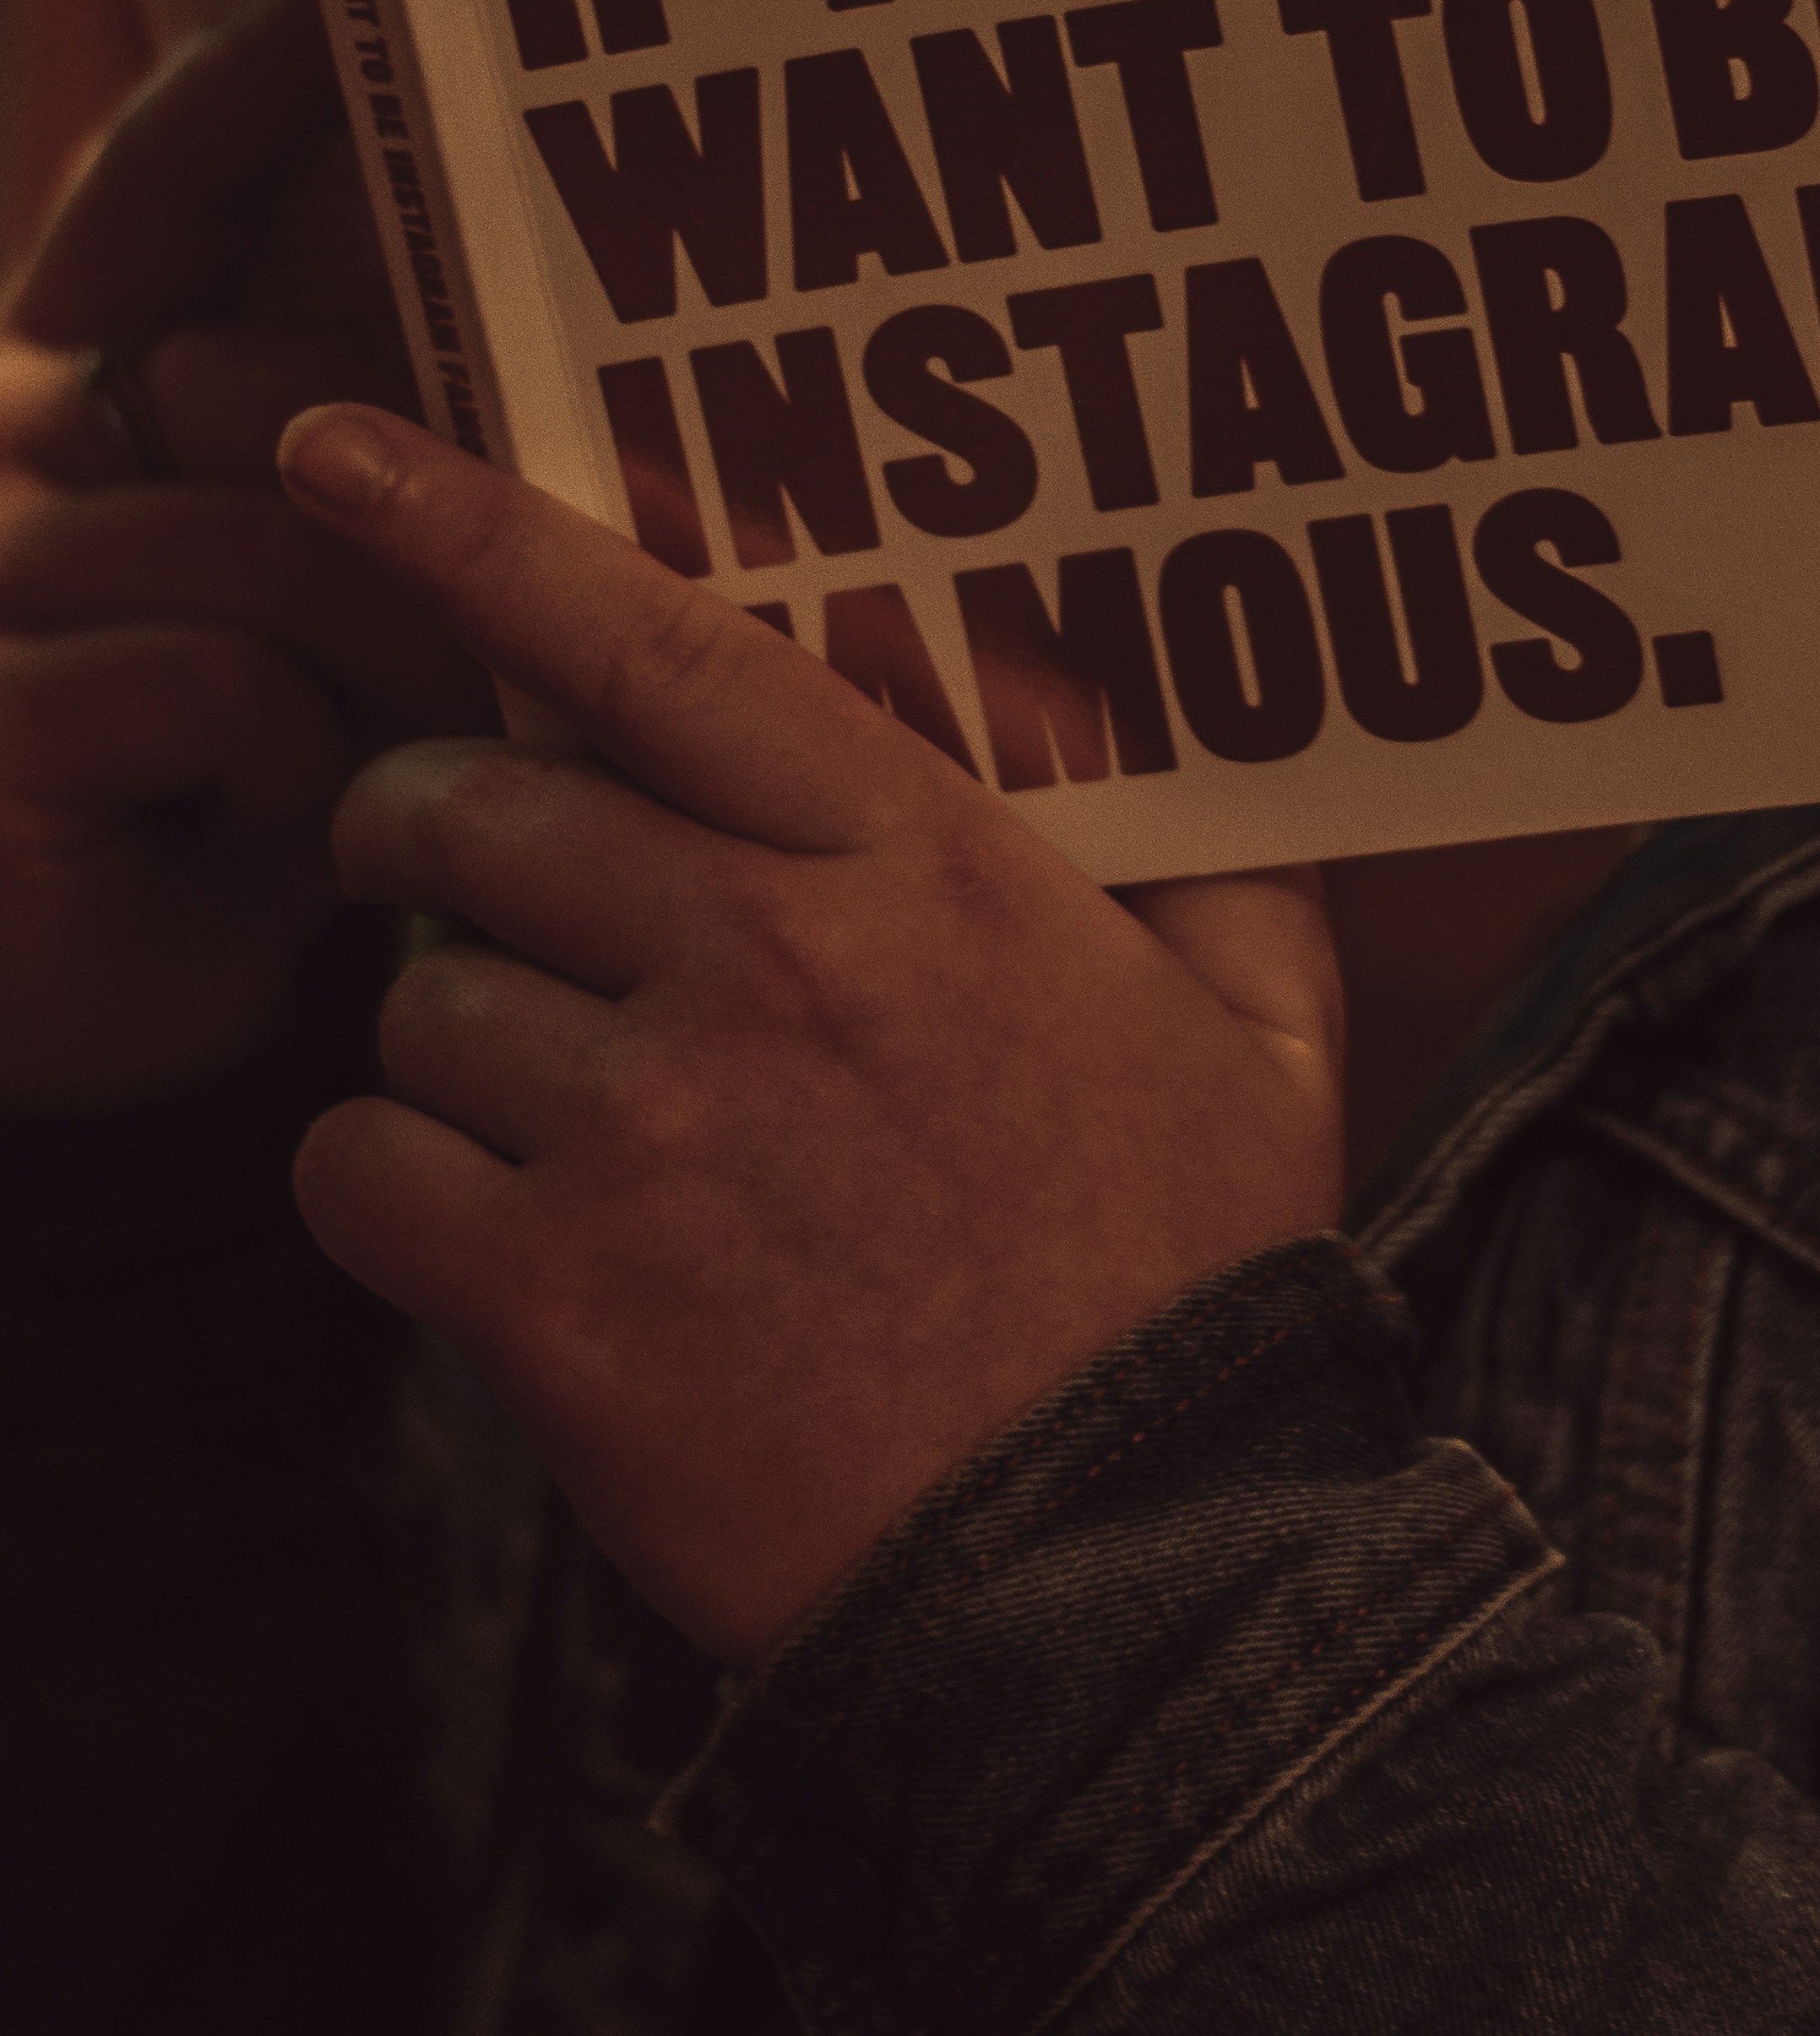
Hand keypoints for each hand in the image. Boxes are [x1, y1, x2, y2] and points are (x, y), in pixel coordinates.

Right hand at [0, 0, 488, 1113]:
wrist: (53, 996)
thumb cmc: (221, 793)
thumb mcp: (313, 613)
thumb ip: (388, 479)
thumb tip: (581, 376)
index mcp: (87, 378)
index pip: (164, 176)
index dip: (248, 78)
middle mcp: (23, 440)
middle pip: (293, 391)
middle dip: (439, 505)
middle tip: (530, 604)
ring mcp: (4, 570)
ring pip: (292, 547)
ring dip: (402, 664)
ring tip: (425, 748)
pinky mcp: (7, 708)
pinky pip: (236, 683)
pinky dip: (305, 764)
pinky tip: (281, 821)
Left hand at [280, 401, 1344, 1664]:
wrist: (1122, 1584)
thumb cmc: (1189, 1296)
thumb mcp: (1266, 1035)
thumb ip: (1213, 861)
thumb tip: (1152, 746)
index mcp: (925, 868)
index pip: (653, 644)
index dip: (475, 529)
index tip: (338, 451)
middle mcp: (768, 963)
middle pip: (478, 807)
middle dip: (421, 818)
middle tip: (437, 860)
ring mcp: (648, 1130)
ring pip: (411, 1000)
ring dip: (442, 1038)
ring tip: (533, 1105)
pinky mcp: (553, 1302)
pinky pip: (361, 1174)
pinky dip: (383, 1187)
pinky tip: (473, 1228)